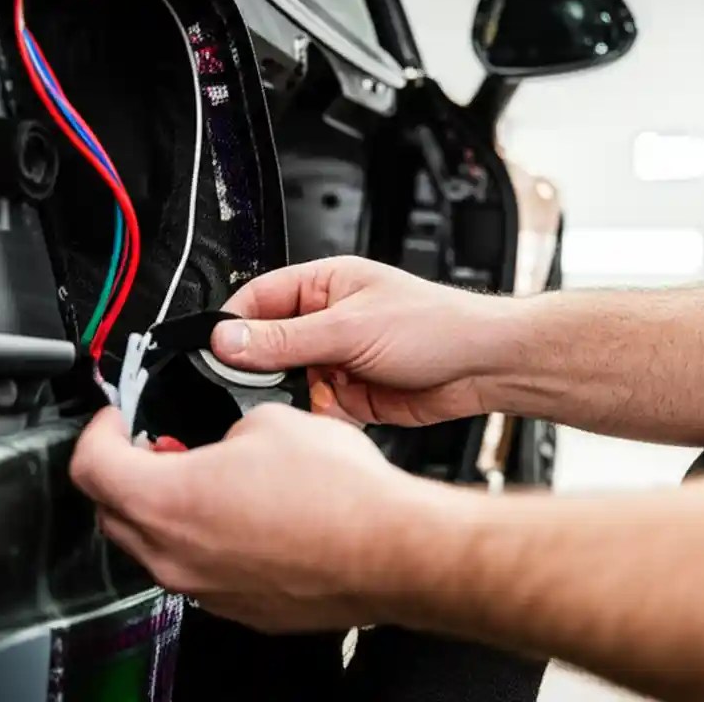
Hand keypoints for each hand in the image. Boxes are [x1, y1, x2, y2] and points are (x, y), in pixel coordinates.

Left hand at [70, 404, 454, 631]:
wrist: (391, 550)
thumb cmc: (340, 494)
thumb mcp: (269, 421)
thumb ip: (226, 428)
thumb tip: (228, 437)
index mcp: (169, 501)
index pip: (91, 466)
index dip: (98, 430)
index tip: (116, 420)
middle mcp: (176, 555)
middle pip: (113, 512)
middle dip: (125, 471)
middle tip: (154, 444)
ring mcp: (206, 588)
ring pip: (156, 547)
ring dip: (165, 510)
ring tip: (207, 478)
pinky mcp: (239, 608)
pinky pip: (200, 571)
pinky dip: (205, 541)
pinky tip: (246, 516)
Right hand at [210, 256, 512, 425]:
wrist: (484, 367)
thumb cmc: (437, 325)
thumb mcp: (350, 329)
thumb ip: (285, 339)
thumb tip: (229, 340)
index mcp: (324, 286)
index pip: (258, 300)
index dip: (234, 327)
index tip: (218, 353)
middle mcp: (328, 322)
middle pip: (269, 347)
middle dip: (266, 370)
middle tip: (265, 385)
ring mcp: (339, 360)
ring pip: (291, 384)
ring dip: (297, 397)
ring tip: (313, 398)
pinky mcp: (352, 396)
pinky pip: (317, 410)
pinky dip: (320, 417)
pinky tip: (334, 415)